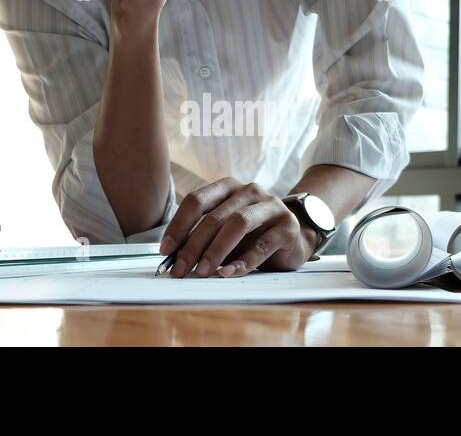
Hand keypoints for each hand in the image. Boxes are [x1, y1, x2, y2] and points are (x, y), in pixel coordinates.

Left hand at [159, 178, 316, 277]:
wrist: (295, 236)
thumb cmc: (253, 234)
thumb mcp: (224, 231)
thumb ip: (203, 238)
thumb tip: (174, 257)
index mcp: (228, 187)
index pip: (197, 201)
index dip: (178, 226)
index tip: (166, 250)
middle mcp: (249, 191)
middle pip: (215, 216)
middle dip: (193, 245)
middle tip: (180, 268)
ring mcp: (271, 206)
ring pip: (238, 224)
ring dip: (216, 250)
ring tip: (203, 271)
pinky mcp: (287, 226)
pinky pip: (262, 244)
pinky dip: (243, 261)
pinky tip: (228, 273)